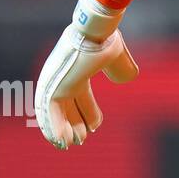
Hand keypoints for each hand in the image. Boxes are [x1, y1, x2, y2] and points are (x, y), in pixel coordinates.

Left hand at [35, 0, 138, 149]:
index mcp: (76, 69)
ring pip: (56, 112)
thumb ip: (121, 68)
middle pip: (67, 106)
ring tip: (70, 145)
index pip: (80, 96)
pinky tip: (60, 141)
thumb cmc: (106, 40)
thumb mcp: (116, 57)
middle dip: (74, 123)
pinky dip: (54, 128)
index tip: (94, 127)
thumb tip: (128, 78)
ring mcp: (55, 83)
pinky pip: (50, 113)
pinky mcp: (52, 88)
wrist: (96, 32)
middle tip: (81, 140)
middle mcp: (62, 77)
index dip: (88, 112)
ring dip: (63, 129)